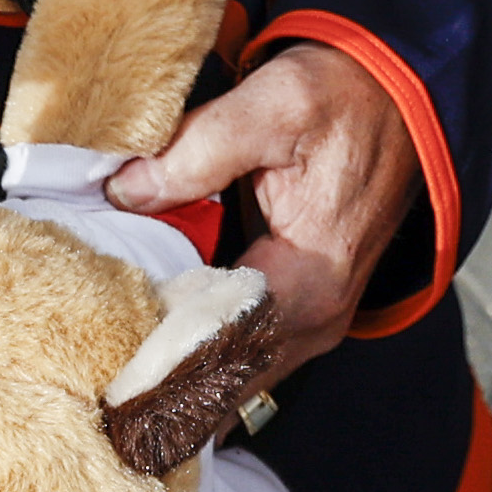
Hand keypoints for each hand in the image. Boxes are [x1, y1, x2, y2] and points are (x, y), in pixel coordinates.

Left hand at [107, 42, 415, 384]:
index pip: (220, 347)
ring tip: (110, 387)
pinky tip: (152, 362)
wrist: (399, 97)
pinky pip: (245, 357)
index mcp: (311, 279)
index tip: (103, 377)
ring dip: (177, 382)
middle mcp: (317, 318)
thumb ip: (195, 150)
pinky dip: (199, 363)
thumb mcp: (270, 106)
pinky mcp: (303, 310)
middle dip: (159, 391)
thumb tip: (121, 193)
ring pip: (234, 379)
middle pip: (225, 382)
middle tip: (92, 394)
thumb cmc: (341, 98)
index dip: (160, 365)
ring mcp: (314, 321)